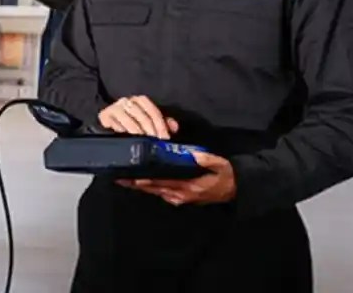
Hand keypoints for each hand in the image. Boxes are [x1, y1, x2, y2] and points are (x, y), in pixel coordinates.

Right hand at [98, 95, 179, 138]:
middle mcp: (128, 101)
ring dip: (137, 133)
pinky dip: (122, 131)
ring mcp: (115, 108)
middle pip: (142, 116)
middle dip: (150, 131)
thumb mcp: (148, 121)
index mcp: (140, 100)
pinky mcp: (104, 115)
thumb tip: (174, 127)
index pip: (153, 111)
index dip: (160, 125)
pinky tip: (127, 139)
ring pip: (129, 121)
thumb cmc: (131, 121)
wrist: (109, 121)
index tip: (164, 138)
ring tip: (142, 143)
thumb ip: (163, 123)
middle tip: (154, 143)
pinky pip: (114, 124)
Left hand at [118, 151, 236, 206]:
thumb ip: (206, 159)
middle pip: (153, 189)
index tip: (132, 176)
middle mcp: (181, 194)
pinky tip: (139, 182)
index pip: (162, 182)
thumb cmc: (225, 176)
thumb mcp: (220, 165)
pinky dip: (149, 188)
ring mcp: (179, 198)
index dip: (146, 179)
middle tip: (119, 178)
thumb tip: (192, 153)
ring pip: (155, 192)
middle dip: (136, 184)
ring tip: (123, 180)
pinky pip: (160, 193)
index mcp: (189, 186)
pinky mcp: (179, 198)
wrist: (234, 190)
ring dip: (139, 186)